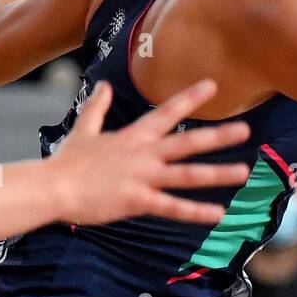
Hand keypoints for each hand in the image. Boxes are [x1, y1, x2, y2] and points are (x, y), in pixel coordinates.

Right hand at [49, 79, 252, 225]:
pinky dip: (196, 211)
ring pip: (187, 174)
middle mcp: (143, 154)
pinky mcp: (137, 201)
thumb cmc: (67, 162)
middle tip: (246, 129)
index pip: (167, 112)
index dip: (190, 98)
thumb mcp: (83, 129)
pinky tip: (218, 213)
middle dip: (218, 136)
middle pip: (187, 143)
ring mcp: (142, 177)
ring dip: (217, 173)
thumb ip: (97, 107)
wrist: (50, 187)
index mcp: (133, 137)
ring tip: (243, 171)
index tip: (213, 84)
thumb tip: (101, 83)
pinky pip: (172, 207)